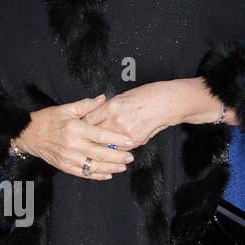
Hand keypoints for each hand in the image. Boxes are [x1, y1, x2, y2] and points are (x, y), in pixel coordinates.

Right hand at [13, 95, 134, 179]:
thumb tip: (103, 98)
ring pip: (94, 166)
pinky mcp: (65, 167)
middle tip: (131, 157)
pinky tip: (108, 174)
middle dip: (118, 157)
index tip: (130, 141)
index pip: (100, 135)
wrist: (28, 135)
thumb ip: (86, 105)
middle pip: (100, 153)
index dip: (117, 139)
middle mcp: (72, 145)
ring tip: (123, 166)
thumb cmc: (47, 120)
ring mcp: (69, 158)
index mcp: (75, 129)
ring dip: (110, 168)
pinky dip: (97, 175)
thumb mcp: (66, 109)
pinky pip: (84, 174)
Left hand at [81, 79, 226, 147]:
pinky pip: (119, 148)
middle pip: (94, 134)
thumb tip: (95, 116)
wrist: (168, 103)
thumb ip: (107, 108)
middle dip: (87, 138)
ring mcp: (125, 133)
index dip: (82, 126)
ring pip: (106, 144)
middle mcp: (116, 120)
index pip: (89, 120)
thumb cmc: (147, 95)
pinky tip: (112, 149)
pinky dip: (115, 148)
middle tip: (79, 142)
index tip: (76, 130)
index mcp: (111, 106)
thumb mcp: (123, 97)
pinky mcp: (135, 141)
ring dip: (100, 146)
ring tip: (92, 149)